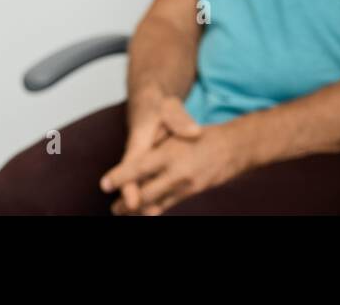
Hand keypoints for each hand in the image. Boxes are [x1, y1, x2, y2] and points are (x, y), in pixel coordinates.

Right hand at [100, 86, 201, 212]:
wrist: (149, 103)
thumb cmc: (159, 106)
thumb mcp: (170, 106)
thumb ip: (179, 119)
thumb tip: (194, 132)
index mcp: (141, 139)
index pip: (134, 165)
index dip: (129, 184)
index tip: (133, 202)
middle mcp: (139, 153)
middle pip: (134, 180)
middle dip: (132, 199)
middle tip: (133, 214)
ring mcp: (144, 160)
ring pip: (140, 183)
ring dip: (140, 201)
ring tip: (143, 216)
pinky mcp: (150, 164)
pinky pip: (148, 181)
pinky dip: (150, 195)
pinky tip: (155, 210)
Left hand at [121, 123, 250, 214]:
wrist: (235, 146)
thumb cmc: (202, 133)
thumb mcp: (178, 126)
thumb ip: (158, 138)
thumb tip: (139, 156)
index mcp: (171, 153)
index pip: (139, 168)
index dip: (120, 177)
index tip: (104, 184)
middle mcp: (177, 173)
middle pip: (145, 194)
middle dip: (127, 204)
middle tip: (113, 208)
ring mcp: (186, 185)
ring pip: (156, 203)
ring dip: (139, 210)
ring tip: (122, 212)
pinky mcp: (192, 192)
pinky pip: (168, 204)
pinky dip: (154, 208)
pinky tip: (145, 210)